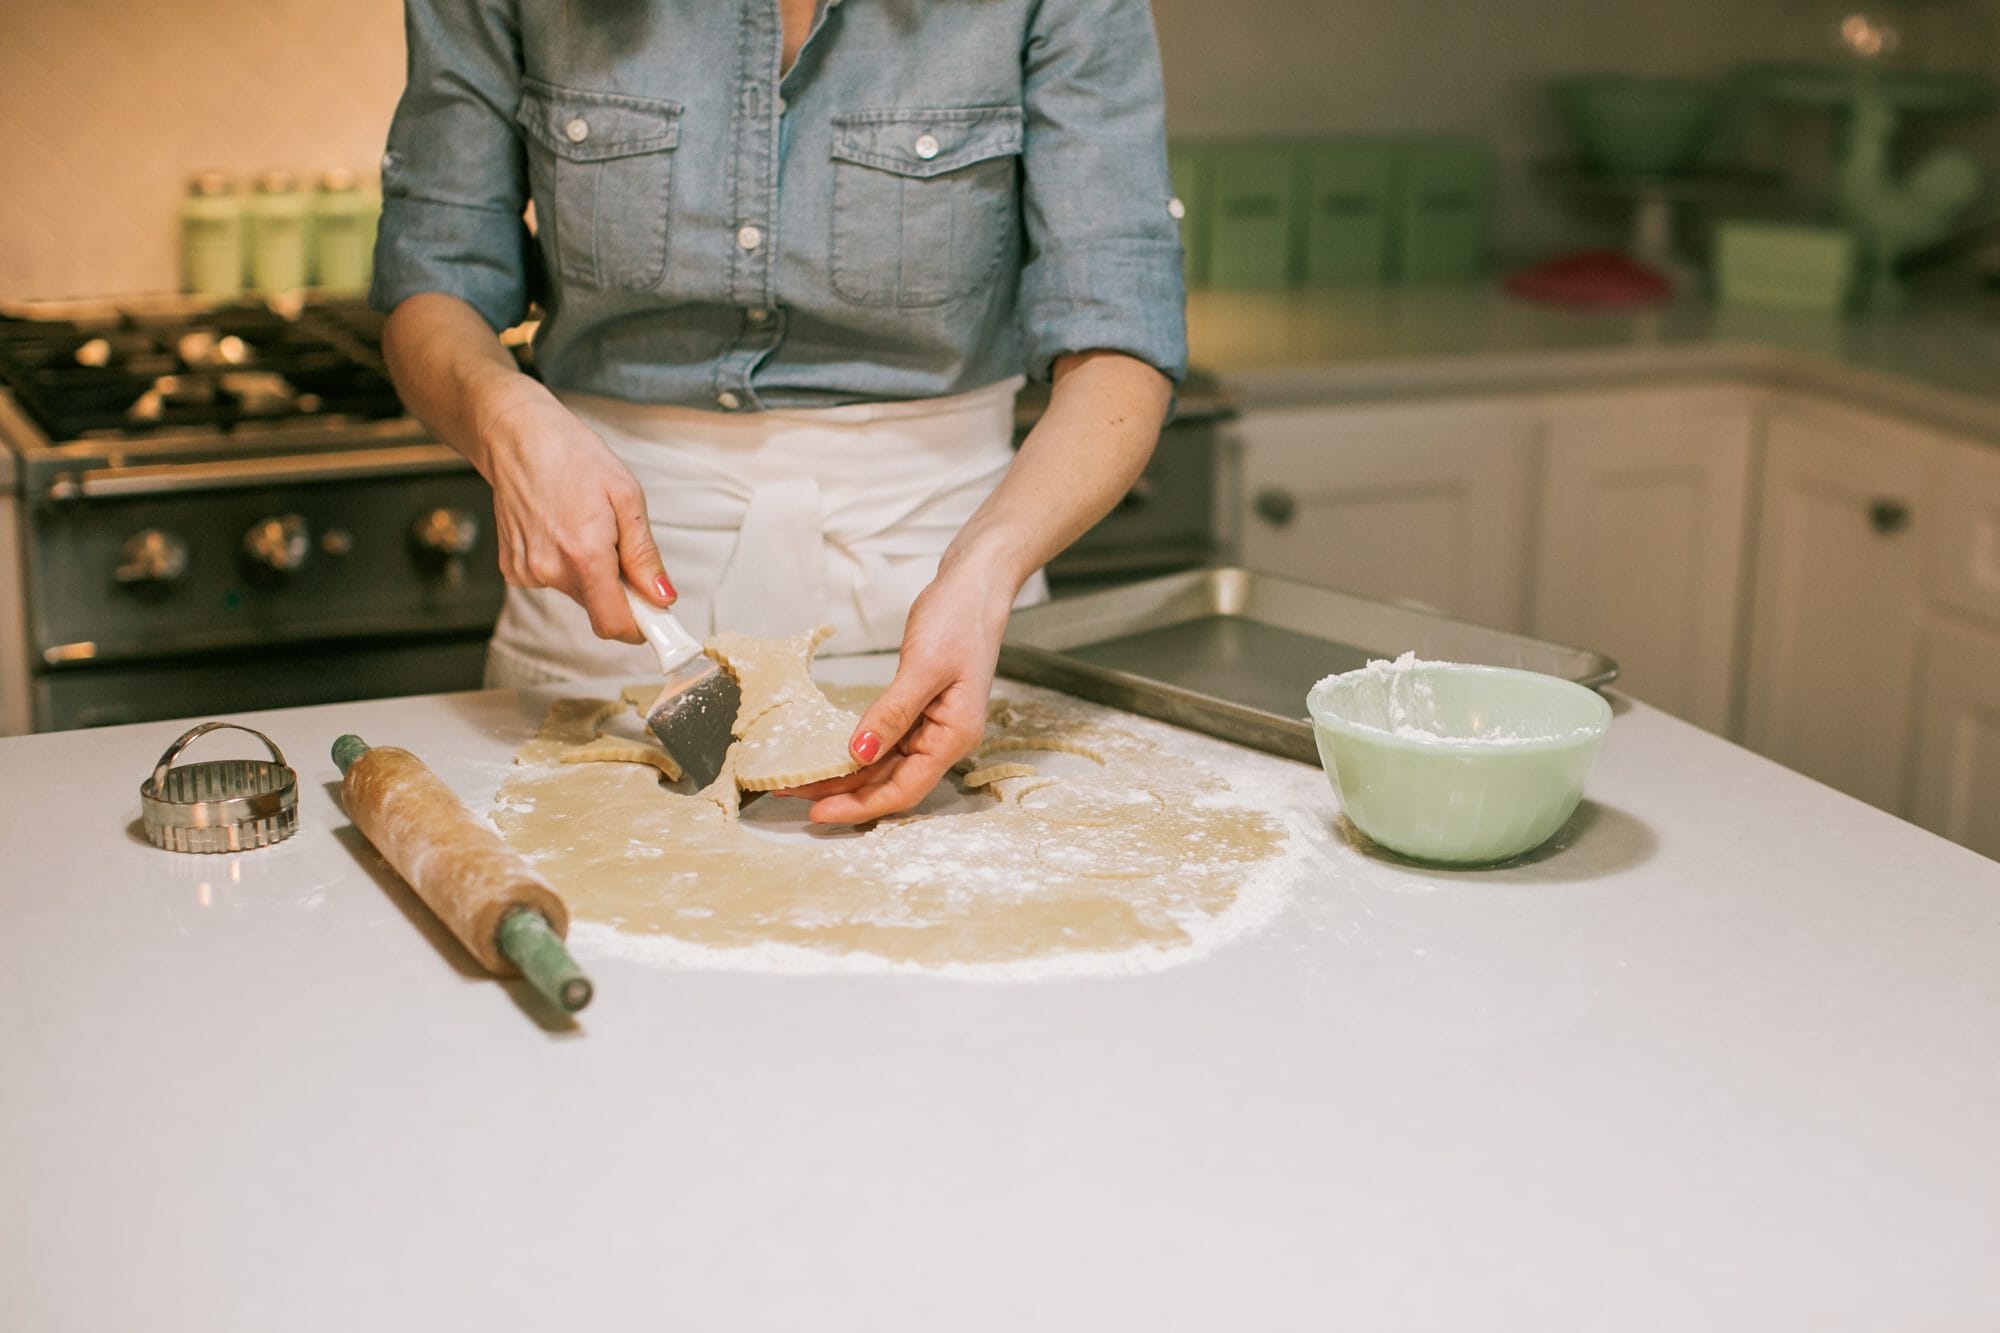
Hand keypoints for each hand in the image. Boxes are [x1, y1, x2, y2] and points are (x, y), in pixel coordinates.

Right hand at [477, 384, 673, 641]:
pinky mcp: (512, 568)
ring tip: (584, 526)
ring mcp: (526, 571)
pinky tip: (560, 528)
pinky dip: (564, 564)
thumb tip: (662, 598)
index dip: (639, 626)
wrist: (516, 436)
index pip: (614, 624)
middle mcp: (550, 569)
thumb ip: (644, 556)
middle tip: (619, 545)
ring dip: (590, 573)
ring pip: (576, 593)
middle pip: (598, 608)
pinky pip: (552, 580)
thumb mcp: (627, 497)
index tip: (655, 616)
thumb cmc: (573, 457)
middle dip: (618, 589)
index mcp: (584, 554)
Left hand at [777, 562, 1016, 822]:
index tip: (818, 813)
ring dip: (845, 775)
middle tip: (792, 796)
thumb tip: (857, 754)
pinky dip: (856, 751)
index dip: (860, 806)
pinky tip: (830, 755)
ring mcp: (932, 725)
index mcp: (954, 736)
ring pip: (884, 765)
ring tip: (801, 781)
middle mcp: (944, 739)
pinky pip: (885, 742)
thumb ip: (892, 713)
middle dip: (843, 794)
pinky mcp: (919, 709)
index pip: (903, 789)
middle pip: (890, 782)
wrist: (975, 585)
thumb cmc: (958, 619)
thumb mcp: (924, 665)